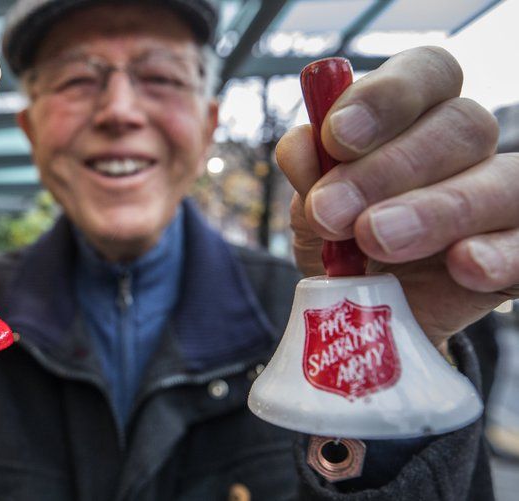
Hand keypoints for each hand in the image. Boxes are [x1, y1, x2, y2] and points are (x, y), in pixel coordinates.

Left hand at [277, 46, 518, 347]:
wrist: (367, 312)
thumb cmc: (343, 241)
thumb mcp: (313, 208)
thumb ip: (309, 174)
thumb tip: (301, 145)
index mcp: (417, 115)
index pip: (426, 73)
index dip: (385, 96)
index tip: (335, 136)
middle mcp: (467, 147)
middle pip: (460, 126)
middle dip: (390, 168)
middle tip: (332, 211)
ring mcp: (502, 197)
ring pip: (502, 181)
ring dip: (437, 208)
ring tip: (375, 238)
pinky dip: (499, 253)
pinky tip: (463, 264)